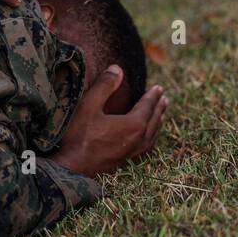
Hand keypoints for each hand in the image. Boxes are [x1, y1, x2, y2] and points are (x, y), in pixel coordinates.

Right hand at [49, 66, 167, 176]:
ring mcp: (133, 151)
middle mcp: (138, 139)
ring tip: (161, 114)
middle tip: (164, 98)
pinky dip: (151, 136)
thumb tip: (117, 69)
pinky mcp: (126, 159)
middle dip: (159, 107)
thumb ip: (104, 86)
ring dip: (158, 122)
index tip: (159, 87)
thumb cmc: (79, 136)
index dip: (153, 95)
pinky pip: (147, 145)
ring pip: (152, 134)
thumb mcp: (89, 106)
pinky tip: (147, 137)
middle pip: (154, 120)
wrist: (72, 167)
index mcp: (133, 125)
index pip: (148, 106)